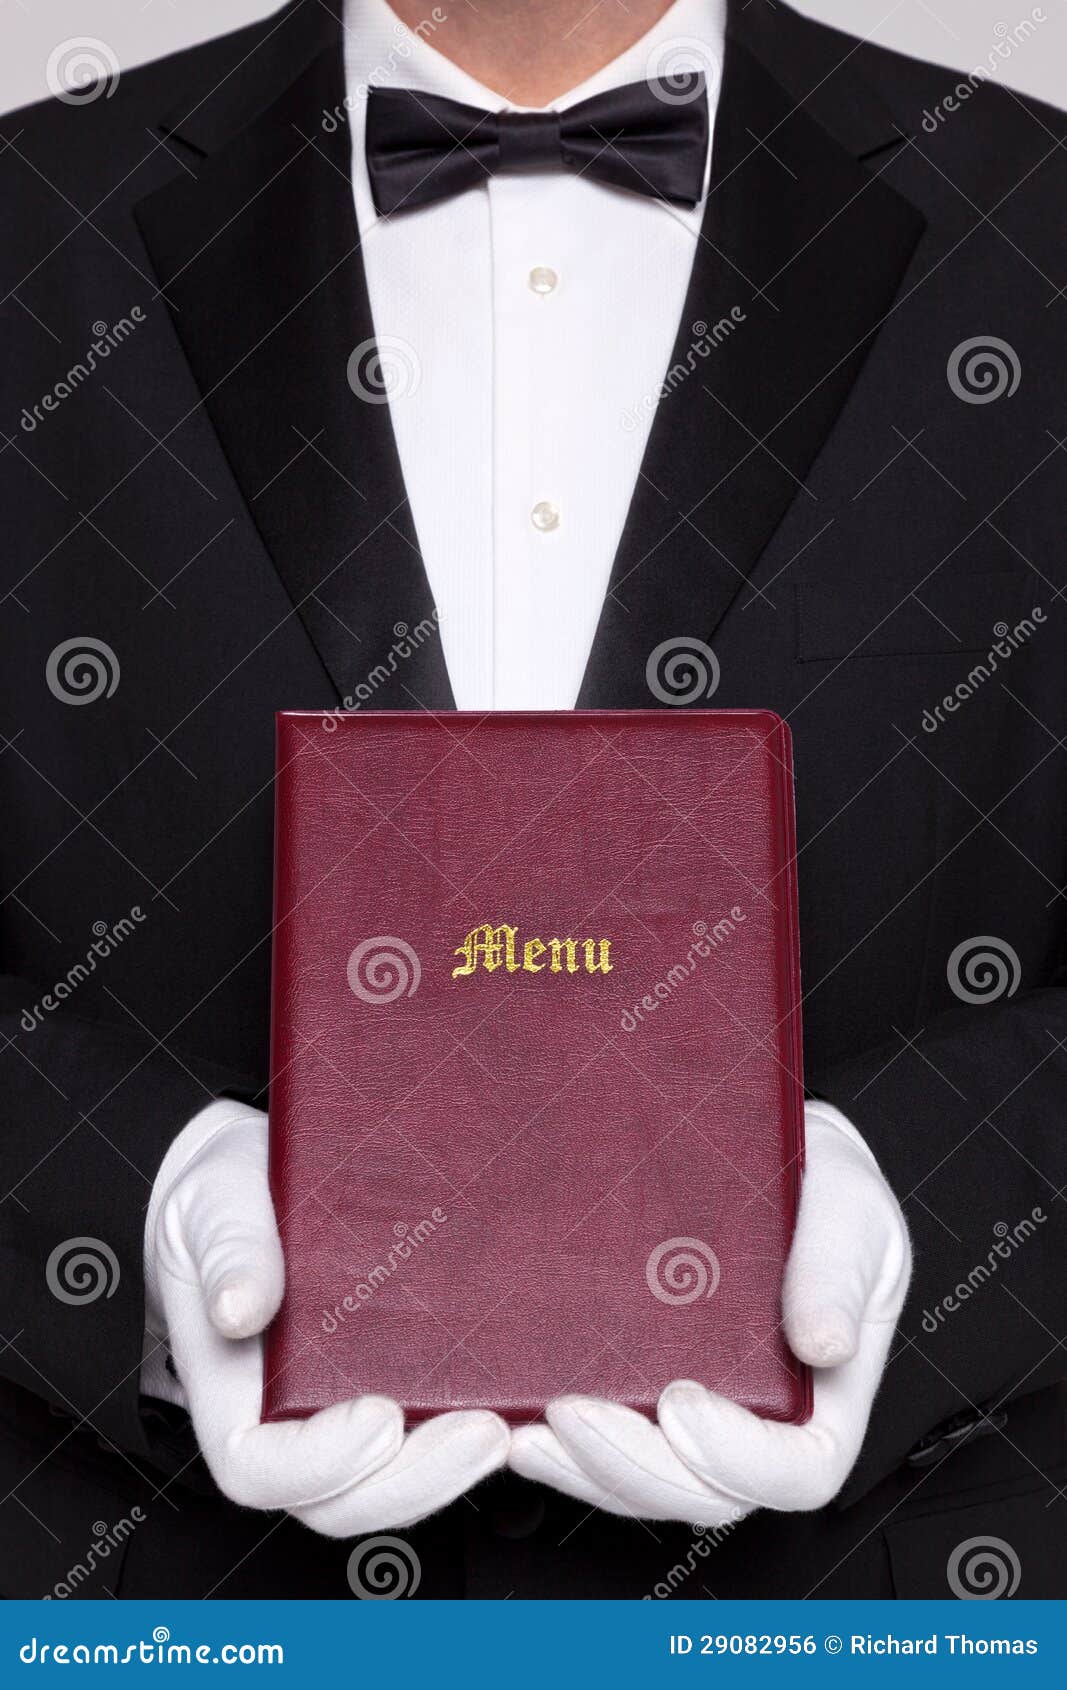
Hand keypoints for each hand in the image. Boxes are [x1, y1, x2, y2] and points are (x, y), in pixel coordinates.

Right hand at [144, 1100, 507, 1533]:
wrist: (257, 1172)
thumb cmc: (224, 1197)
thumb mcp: (213, 1205)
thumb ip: (226, 1251)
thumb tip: (238, 1309)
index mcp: (229, 1390)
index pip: (258, 1470)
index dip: (320, 1464)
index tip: (379, 1417)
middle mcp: (285, 1416)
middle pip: (341, 1498)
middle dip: (414, 1481)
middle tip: (484, 1432)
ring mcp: (338, 1407)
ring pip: (390, 1479)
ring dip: (449, 1470)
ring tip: (507, 1425)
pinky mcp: (390, 1381)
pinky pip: (421, 1433)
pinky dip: (462, 1435)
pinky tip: (515, 1400)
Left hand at [510, 1102, 910, 1524]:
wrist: (767, 1149)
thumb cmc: (821, 1187)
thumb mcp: (850, 1210)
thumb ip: (837, 1270)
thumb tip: (825, 1345)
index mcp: (827, 1398)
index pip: (796, 1471)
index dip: (739, 1459)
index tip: (682, 1403)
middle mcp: (760, 1421)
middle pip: (704, 1492)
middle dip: (633, 1467)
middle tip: (572, 1414)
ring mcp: (699, 1413)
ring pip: (646, 1482)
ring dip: (584, 1470)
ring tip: (528, 1431)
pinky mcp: (645, 1388)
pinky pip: (610, 1443)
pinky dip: (565, 1447)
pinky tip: (517, 1418)